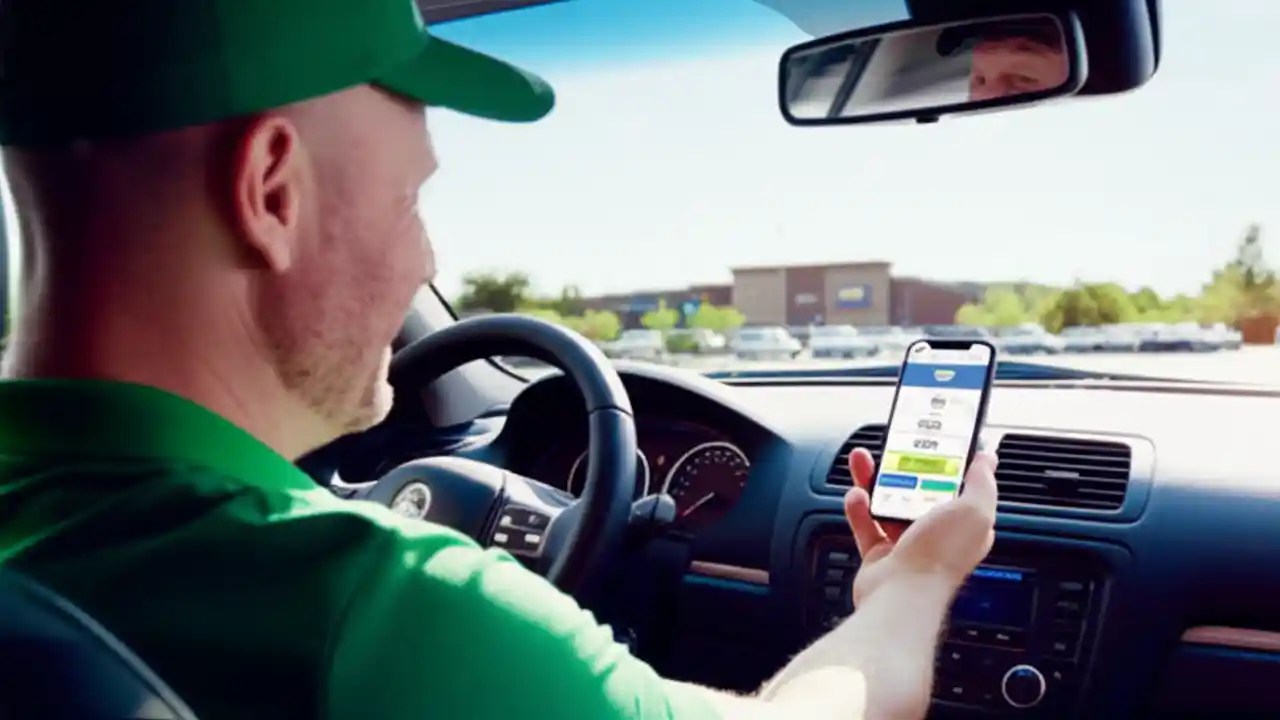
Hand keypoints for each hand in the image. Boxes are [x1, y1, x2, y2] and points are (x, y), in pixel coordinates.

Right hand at [844, 448, 997, 605]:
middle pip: (918, 491)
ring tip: (863, 462)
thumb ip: (982, 483)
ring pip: (888, 503)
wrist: (901, 593)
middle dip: (903, 468)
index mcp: (964, 523)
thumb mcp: (975, 510)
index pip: (958, 486)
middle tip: (891, 449)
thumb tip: (987, 460)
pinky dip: (859, 508)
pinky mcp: (880, 553)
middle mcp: (936, 534)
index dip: (946, 464)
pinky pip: (866, 524)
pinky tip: (857, 496)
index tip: (933, 442)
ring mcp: (906, 544)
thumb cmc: (940, 558)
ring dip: (875, 481)